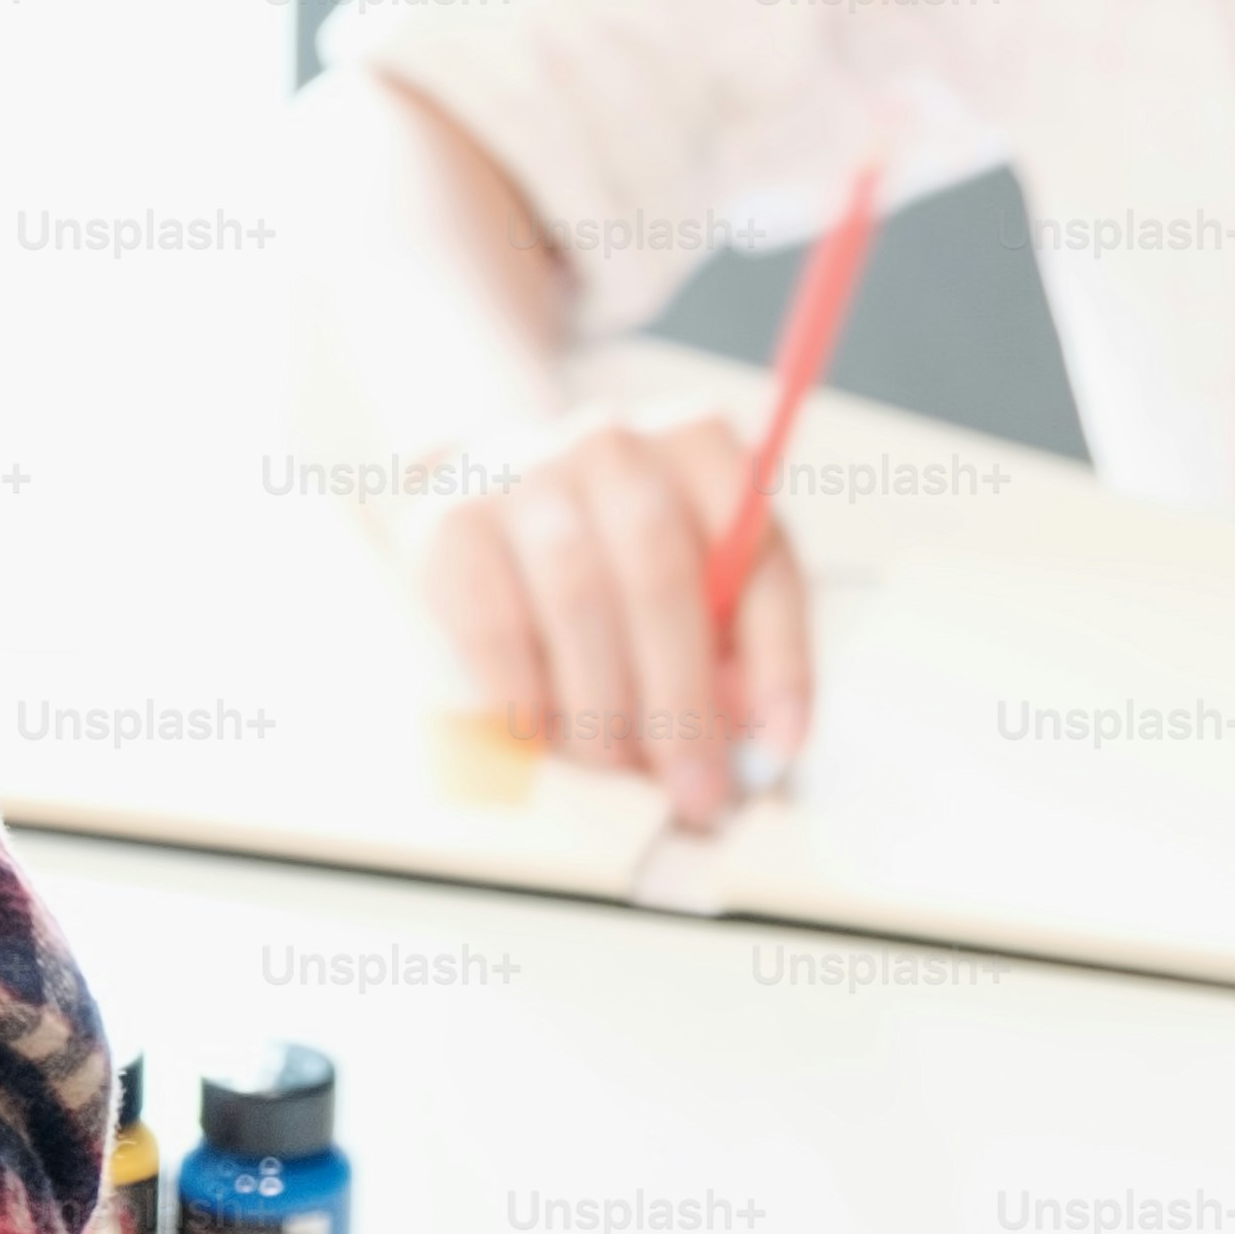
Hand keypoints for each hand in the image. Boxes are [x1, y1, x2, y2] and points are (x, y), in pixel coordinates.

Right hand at [412, 407, 813, 829]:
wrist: (494, 492)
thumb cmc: (619, 554)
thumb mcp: (701, 582)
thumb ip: (737, 654)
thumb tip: (756, 752)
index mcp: (699, 447)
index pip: (758, 555)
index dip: (780, 660)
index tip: (781, 748)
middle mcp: (614, 445)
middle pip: (659, 574)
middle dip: (681, 700)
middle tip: (691, 788)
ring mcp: (526, 473)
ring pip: (577, 597)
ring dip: (602, 705)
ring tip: (612, 762)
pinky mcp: (453, 522)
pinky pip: (493, 623)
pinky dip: (524, 694)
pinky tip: (541, 731)